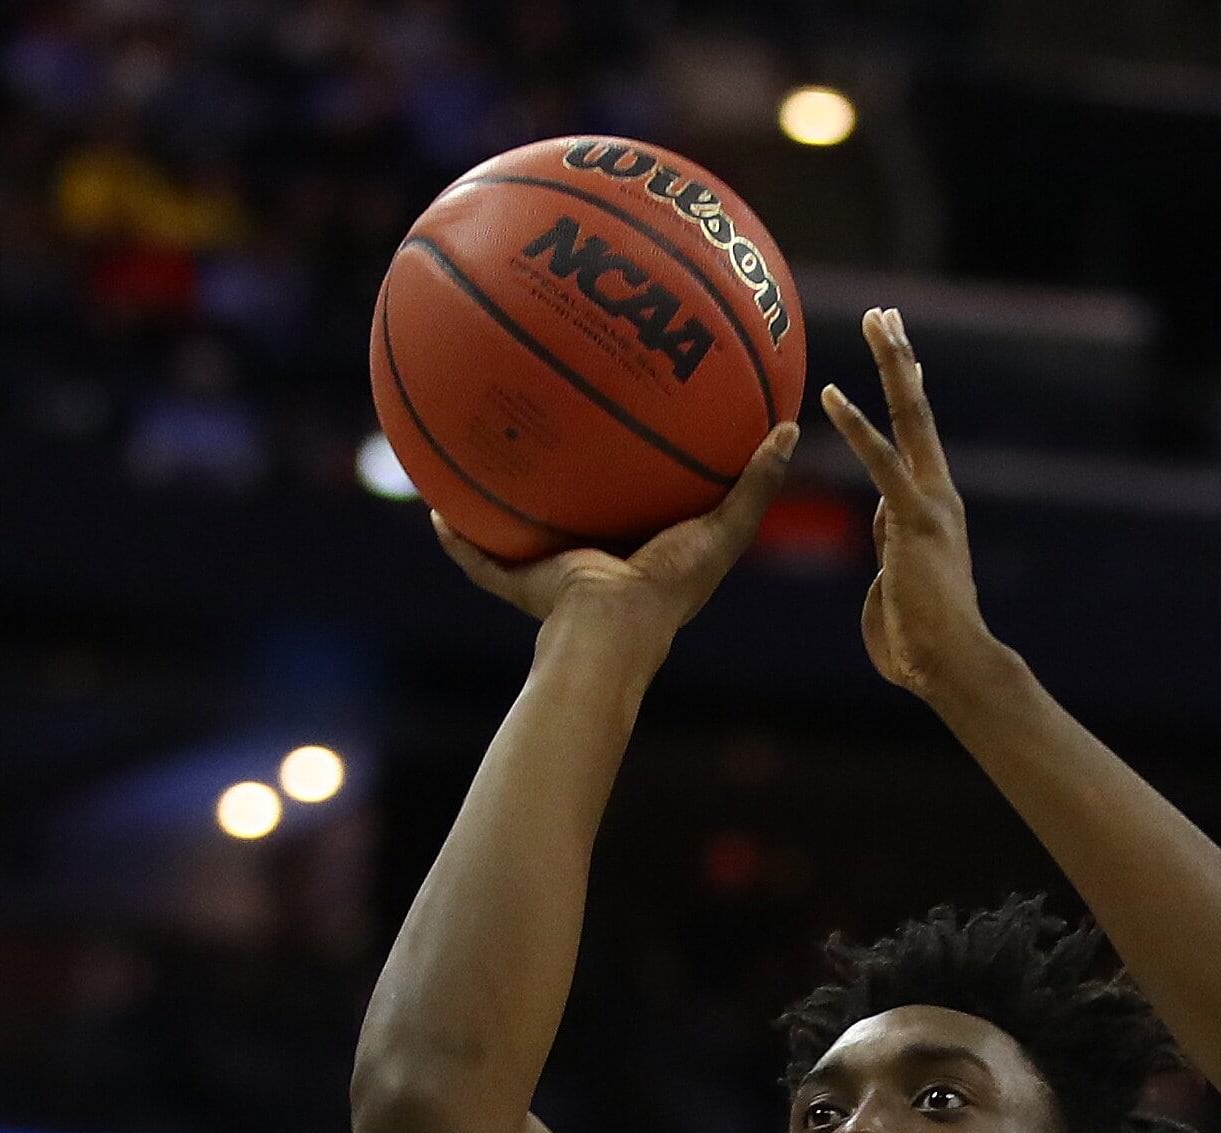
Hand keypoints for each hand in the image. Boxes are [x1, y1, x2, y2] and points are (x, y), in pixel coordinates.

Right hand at [431, 423, 798, 648]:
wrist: (612, 631)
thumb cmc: (669, 587)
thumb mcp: (722, 530)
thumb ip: (755, 483)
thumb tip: (789, 428)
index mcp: (635, 550)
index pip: (630, 496)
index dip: (626, 462)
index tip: (620, 418)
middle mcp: (590, 559)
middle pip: (568, 506)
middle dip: (554, 470)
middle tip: (543, 413)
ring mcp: (551, 572)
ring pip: (515, 528)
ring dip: (496, 498)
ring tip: (477, 445)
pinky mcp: (519, 584)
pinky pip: (477, 558)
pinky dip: (455, 539)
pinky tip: (431, 505)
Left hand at [823, 309, 995, 700]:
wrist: (951, 665)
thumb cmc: (922, 644)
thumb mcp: (899, 583)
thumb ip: (891, 546)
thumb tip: (883, 521)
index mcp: (933, 509)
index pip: (918, 439)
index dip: (908, 393)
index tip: (902, 356)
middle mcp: (938, 494)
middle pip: (917, 411)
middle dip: (901, 359)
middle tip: (884, 314)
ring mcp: (930, 504)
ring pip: (910, 418)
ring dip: (892, 365)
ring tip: (876, 320)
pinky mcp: (913, 521)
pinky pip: (881, 463)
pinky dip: (855, 427)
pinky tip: (830, 395)